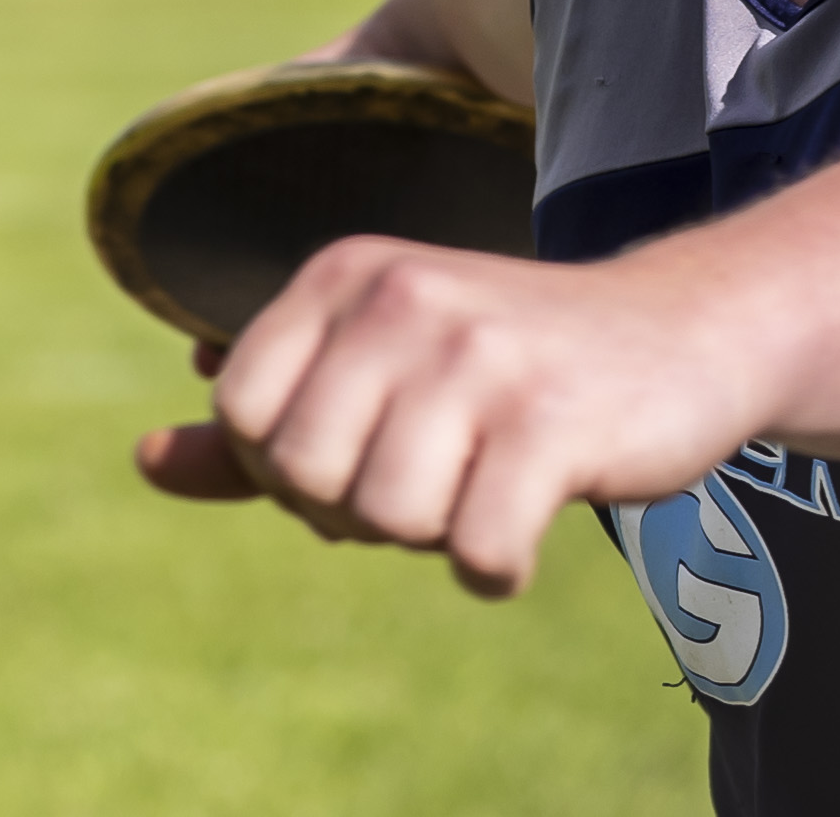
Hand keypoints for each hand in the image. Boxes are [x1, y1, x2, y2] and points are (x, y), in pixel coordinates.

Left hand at [132, 237, 768, 597]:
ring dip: (434, 536)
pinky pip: (473, 551)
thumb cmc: (517, 364)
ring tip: (486, 488)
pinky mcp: (554, 419)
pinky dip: (495, 568)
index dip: (287, 465)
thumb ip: (261, 424)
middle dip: (359, 508)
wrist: (692, 332)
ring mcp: (484, 355)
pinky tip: (529, 523)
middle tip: (436, 475)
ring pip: (385, 518)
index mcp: (352, 271)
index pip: (238, 413)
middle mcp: (411, 297)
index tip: (367, 446)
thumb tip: (146, 463)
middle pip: (302, 474)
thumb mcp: (385, 369)